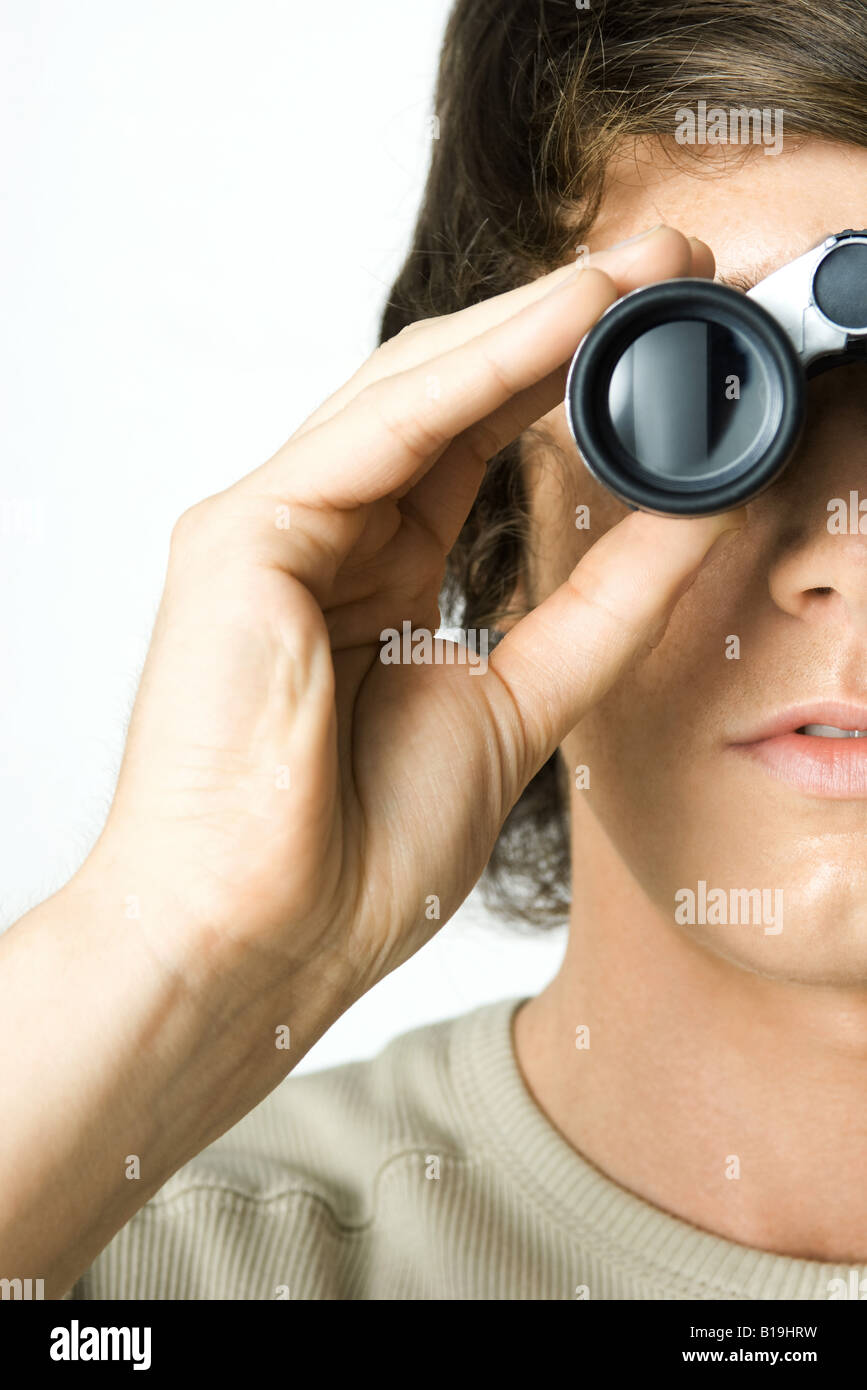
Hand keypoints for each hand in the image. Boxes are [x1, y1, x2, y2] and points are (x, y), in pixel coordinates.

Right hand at [82, 225, 740, 1025]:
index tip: (671, 341)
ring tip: (639, 272)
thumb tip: (697, 516)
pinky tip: (565, 322)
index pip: (475, 445)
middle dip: (562, 325)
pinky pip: (374, 432)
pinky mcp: (239, 537)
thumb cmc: (355, 854)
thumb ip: (602, 606)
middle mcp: (322, 537)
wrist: (261, 945)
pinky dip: (475, 372)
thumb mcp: (519, 703)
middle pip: (448, 397)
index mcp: (374, 579)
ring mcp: (273, 530)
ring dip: (530, 323)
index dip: (572, 382)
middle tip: (674, 269)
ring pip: (411, 390)